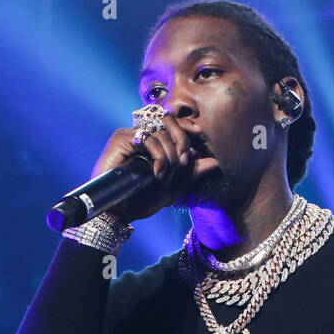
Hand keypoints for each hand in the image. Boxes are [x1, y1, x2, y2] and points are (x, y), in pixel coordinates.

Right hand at [88, 114, 218, 222]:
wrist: (119, 212)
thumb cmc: (141, 201)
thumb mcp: (173, 188)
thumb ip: (192, 174)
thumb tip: (214, 162)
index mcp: (152, 143)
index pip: (172, 123)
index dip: (187, 125)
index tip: (201, 135)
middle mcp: (141, 135)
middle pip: (168, 121)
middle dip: (182, 140)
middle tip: (185, 162)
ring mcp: (130, 135)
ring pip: (161, 131)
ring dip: (170, 156)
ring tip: (165, 177)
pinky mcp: (121, 139)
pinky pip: (150, 139)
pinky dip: (159, 156)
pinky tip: (157, 173)